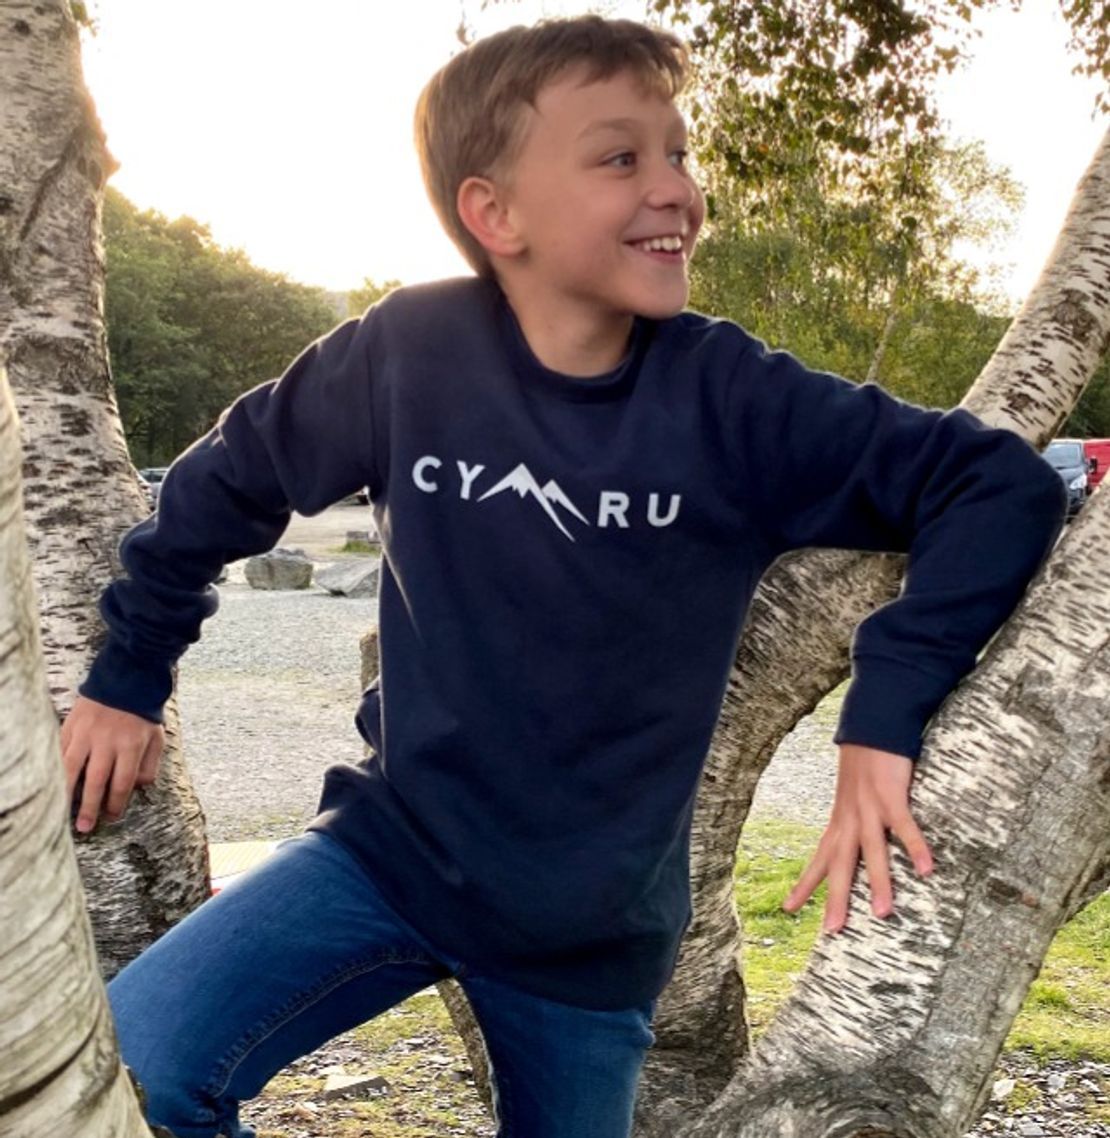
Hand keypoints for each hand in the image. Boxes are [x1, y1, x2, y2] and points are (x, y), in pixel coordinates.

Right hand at [60, 695, 163, 833]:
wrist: (126, 679)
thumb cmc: (142, 714)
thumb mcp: (157, 738)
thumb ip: (149, 765)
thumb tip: (138, 788)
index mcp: (131, 746)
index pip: (122, 783)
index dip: (116, 803)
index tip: (111, 817)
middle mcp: (107, 742)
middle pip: (97, 781)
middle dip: (90, 807)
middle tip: (85, 827)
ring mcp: (86, 734)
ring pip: (71, 768)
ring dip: (67, 793)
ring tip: (62, 811)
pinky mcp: (71, 727)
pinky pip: (60, 752)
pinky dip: (56, 770)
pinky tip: (55, 784)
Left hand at [783, 743, 932, 933]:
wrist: (871, 728)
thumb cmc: (865, 767)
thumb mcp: (853, 799)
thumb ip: (854, 823)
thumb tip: (856, 845)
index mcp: (840, 822)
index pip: (819, 860)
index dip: (804, 884)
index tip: (787, 909)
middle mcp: (850, 819)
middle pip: (841, 864)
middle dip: (837, 898)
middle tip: (833, 930)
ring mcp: (869, 808)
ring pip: (872, 851)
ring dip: (880, 882)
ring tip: (884, 913)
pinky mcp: (891, 796)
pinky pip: (904, 827)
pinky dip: (915, 847)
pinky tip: (925, 869)